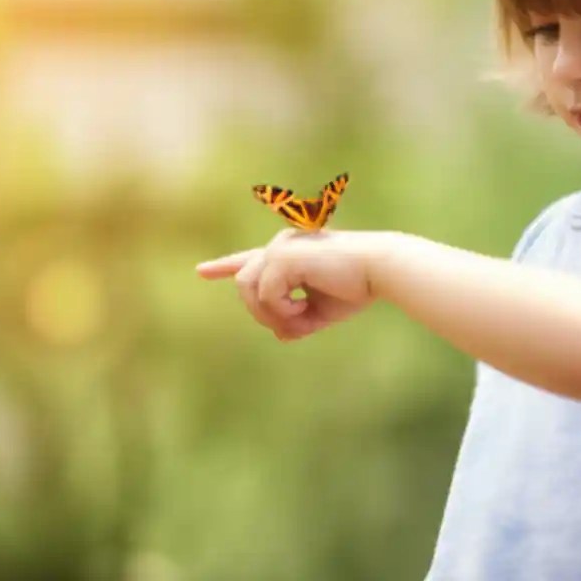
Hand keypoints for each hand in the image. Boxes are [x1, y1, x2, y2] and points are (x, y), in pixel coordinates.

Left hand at [196, 229, 395, 341]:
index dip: (224, 266)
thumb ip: (297, 321)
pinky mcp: (283, 256)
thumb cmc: (357, 287)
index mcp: (289, 253)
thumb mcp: (321, 311)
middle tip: (294, 326)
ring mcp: (279, 247)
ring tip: (299, 317)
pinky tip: (304, 308)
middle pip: (244, 284)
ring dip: (269, 311)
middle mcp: (280, 245)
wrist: (379, 270)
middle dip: (261, 312)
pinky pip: (266, 293)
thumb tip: (280, 335)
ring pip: (246, 287)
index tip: (201, 271)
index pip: (249, 260)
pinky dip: (282, 309)